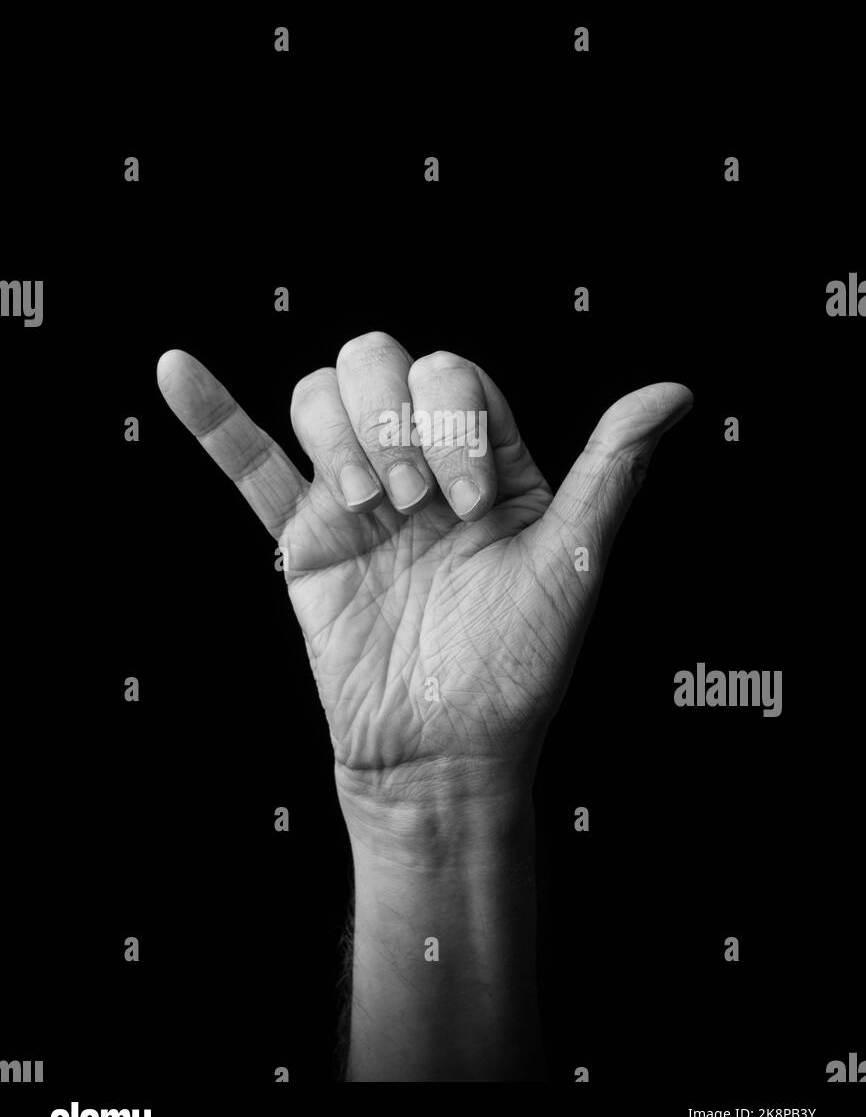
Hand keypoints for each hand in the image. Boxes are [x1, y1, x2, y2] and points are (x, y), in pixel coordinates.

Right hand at [157, 334, 691, 818]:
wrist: (445, 753)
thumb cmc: (517, 666)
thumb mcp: (574, 563)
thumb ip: (611, 469)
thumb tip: (677, 393)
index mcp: (485, 458)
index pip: (453, 375)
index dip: (451, 419)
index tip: (469, 504)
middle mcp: (417, 464)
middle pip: (377, 363)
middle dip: (393, 423)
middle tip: (417, 509)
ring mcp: (354, 495)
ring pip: (318, 398)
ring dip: (340, 439)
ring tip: (371, 512)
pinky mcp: (301, 537)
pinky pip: (247, 465)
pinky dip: (209, 417)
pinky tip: (175, 369)